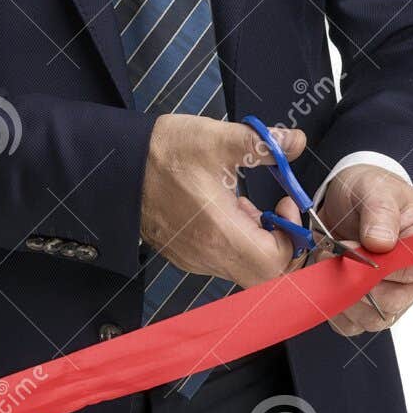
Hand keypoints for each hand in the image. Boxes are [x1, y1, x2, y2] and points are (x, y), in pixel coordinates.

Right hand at [139, 115, 308, 287]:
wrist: (118, 165)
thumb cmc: (164, 153)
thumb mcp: (217, 138)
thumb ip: (264, 143)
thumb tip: (295, 141)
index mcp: (219, 233)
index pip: (274, 263)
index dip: (291, 236)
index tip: (284, 203)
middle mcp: (208, 256)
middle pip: (264, 275)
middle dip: (281, 243)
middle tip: (277, 211)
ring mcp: (195, 260)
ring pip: (244, 269)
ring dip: (258, 241)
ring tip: (247, 205)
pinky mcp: (185, 256)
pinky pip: (224, 260)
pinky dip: (237, 241)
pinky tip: (228, 210)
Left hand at [272, 164, 412, 335]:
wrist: (350, 198)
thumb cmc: (371, 190)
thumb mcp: (375, 188)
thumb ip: (380, 212)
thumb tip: (381, 244)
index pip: (410, 274)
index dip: (376, 266)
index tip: (348, 248)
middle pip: (390, 304)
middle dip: (354, 282)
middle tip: (330, 254)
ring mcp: (393, 296)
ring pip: (370, 319)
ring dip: (340, 295)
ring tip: (326, 262)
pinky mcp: (368, 306)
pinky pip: (351, 325)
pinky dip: (333, 308)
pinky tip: (325, 282)